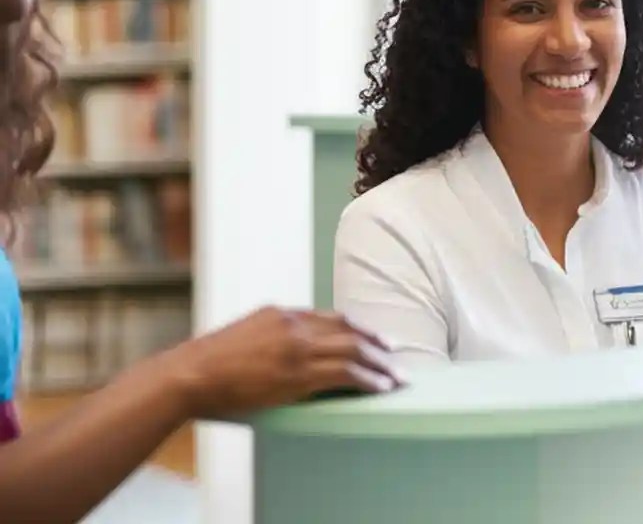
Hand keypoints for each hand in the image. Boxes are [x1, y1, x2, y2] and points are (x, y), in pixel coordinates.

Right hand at [159, 306, 405, 418]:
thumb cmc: (205, 366)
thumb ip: (269, 339)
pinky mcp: (298, 373)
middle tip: (395, 352)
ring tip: (396, 377)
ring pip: (352, 351)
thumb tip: (285, 357)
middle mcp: (293, 324)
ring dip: (379, 365)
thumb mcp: (242, 339)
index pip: (329, 317)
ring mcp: (297, 347)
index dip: (355, 327)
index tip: (372, 336)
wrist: (188, 375)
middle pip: (346, 330)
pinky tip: (380, 387)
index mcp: (280, 313)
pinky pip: (344, 374)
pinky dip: (367, 379)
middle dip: (375, 342)